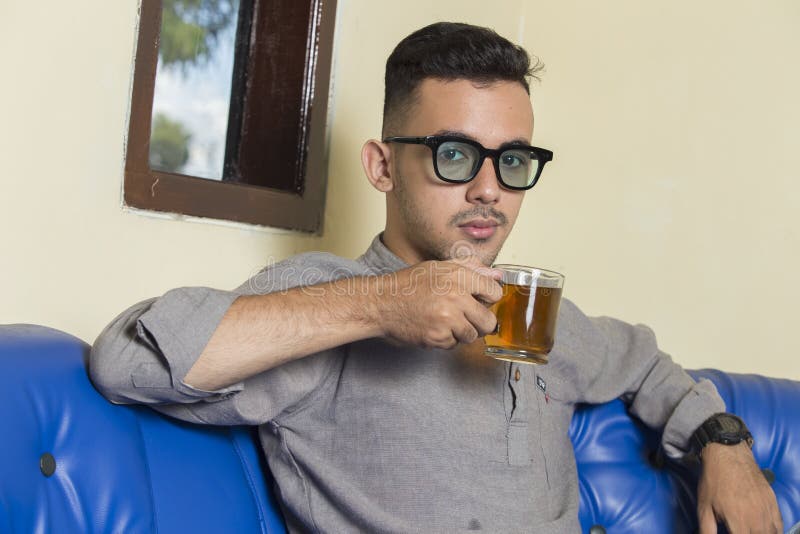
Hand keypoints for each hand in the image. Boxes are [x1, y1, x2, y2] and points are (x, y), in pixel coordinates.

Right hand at [374, 260, 502, 348]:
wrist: (381, 303)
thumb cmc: (409, 285)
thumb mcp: (439, 268)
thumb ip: (470, 268)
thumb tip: (497, 274)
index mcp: (458, 275)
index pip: (494, 292)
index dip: (487, 298)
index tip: (479, 300)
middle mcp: (455, 296)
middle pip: (489, 321)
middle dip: (480, 322)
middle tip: (465, 317)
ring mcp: (447, 318)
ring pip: (472, 335)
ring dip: (461, 332)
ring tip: (445, 321)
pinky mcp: (437, 337)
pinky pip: (454, 345)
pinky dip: (445, 340)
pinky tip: (433, 328)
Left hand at [697, 442, 781, 532]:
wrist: (728, 455)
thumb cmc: (714, 480)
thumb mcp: (704, 507)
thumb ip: (707, 530)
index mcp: (739, 524)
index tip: (731, 531)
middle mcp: (757, 521)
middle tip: (738, 529)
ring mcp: (767, 512)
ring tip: (748, 529)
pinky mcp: (773, 503)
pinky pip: (779, 525)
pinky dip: (773, 530)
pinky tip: (764, 529)